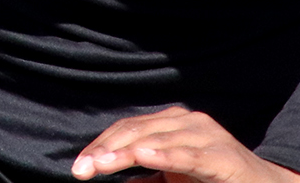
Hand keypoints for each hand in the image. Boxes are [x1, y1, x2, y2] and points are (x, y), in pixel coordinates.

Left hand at [72, 107, 299, 182]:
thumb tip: (113, 176)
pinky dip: (163, 155)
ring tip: (100, 165)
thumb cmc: (217, 180)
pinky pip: (187, 155)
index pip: (127, 129)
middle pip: (136, 131)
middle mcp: (188, 122)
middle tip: (81, 170)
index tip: (78, 167)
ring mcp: (205, 135)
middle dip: (105, 151)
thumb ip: (148, 176)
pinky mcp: (221, 156)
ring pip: (156, 140)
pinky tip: (142, 155)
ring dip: (124, 154)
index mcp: (173, 124)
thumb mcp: (175, 177)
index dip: (101, 146)